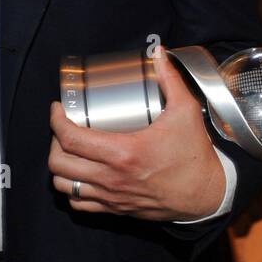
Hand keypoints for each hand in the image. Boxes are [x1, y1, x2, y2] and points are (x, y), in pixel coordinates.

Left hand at [48, 46, 224, 220]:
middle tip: (63, 129)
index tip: (58, 109)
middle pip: (58, 163)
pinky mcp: (116, 209)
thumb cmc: (195, 154)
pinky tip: (78, 175)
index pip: (70, 138)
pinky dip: (71, 189)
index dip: (56, 120)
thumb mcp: (185, 111)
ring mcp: (111, 196)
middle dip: (53, 143)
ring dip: (60, 167)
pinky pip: (79, 204)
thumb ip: (170, 79)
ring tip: (68, 151)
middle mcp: (111, 177)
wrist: (207, 193)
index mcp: (123, 152)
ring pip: (64, 185)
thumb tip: (159, 53)